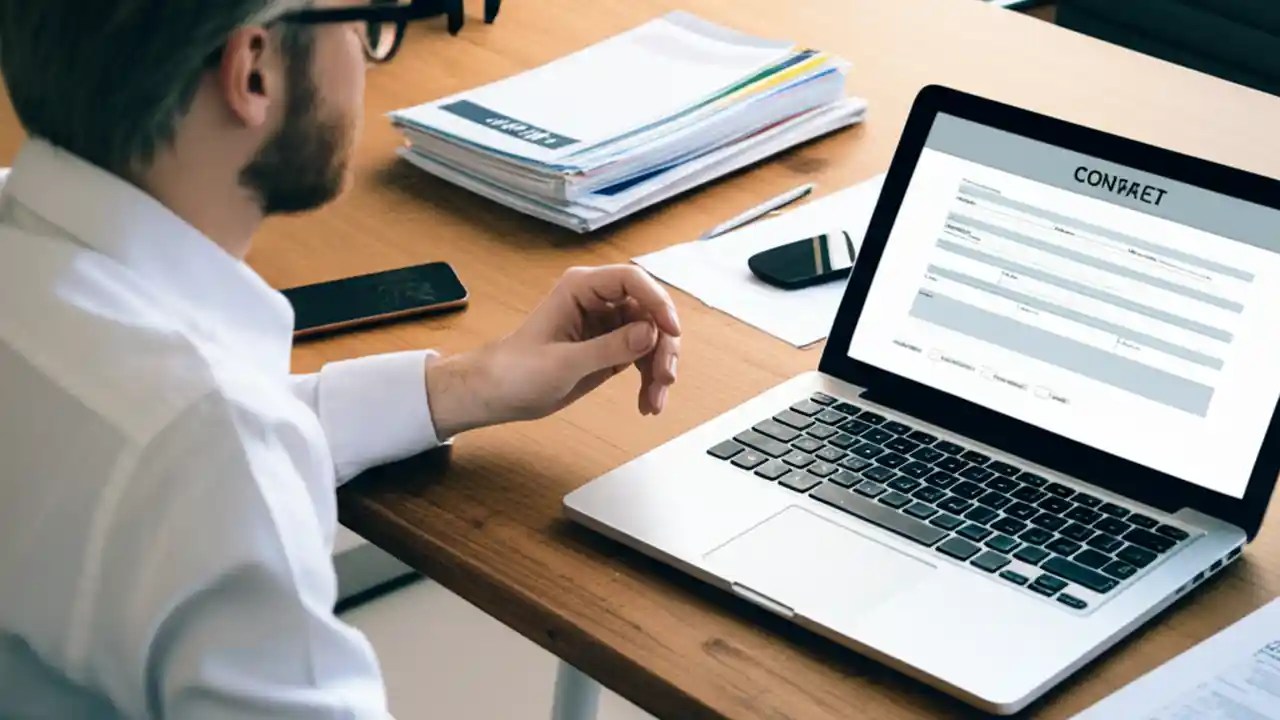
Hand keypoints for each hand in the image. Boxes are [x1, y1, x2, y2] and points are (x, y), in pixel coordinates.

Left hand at [426, 265, 681, 437]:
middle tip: (664, 378)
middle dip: (663, 345)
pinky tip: (648, 402)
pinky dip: (649, 379)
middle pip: (650, 311)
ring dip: (659, 367)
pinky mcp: (610, 347)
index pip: (631, 281)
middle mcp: (598, 301)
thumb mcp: (564, 363)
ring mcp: (607, 324)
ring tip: (654, 400)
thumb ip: (609, 347)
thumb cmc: (517, 372)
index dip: (657, 302)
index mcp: (581, 288)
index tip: (671, 331)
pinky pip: (643, 356)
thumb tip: (650, 333)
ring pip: (652, 336)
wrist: (499, 393)